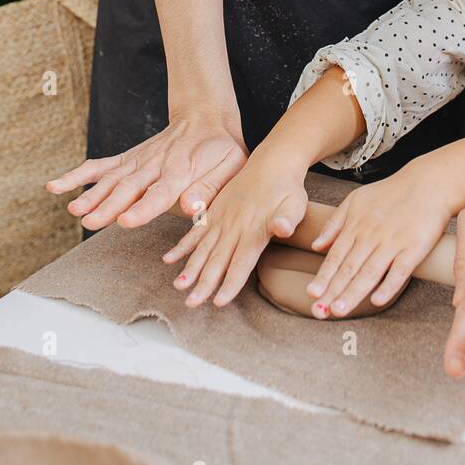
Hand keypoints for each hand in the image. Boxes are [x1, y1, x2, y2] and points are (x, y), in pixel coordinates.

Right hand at [46, 113, 247, 230]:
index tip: (126, 221)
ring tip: (73, 209)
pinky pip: (100, 166)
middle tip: (90, 221)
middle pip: (130, 187)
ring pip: (111, 178)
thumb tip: (190, 207)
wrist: (205, 118)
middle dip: (109, 205)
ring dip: (91, 194)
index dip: (143, 207)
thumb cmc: (222, 149)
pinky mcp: (126, 159)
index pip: (161, 192)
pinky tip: (55, 186)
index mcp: (182, 170)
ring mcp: (137, 160)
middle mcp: (155, 164)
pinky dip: (77, 175)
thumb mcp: (231, 166)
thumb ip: (210, 188)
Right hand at [160, 150, 308, 307]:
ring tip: (178, 286)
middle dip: (204, 284)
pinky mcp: (214, 212)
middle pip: (217, 260)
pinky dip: (182, 246)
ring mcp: (221, 219)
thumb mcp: (295, 203)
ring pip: (202, 248)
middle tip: (191, 304)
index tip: (218, 302)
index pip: (241, 262)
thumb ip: (287, 219)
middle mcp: (234, 227)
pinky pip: (195, 232)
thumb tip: (283, 230)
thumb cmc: (287, 188)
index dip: (230, 283)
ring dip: (190, 268)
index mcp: (254, 230)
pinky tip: (169, 259)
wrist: (273, 161)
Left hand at [304, 160, 451, 317]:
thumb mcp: (356, 200)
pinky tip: (377, 300)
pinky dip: (388, 286)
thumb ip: (335, 223)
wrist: (428, 182)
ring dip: (353, 293)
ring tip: (339, 310)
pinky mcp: (415, 248)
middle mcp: (371, 236)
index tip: (311, 294)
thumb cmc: (392, 192)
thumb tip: (316, 246)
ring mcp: (393, 242)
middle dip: (333, 291)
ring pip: (369, 272)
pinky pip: (400, 270)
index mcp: (356, 226)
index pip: (336, 256)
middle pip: (349, 268)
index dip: (323, 277)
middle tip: (319, 311)